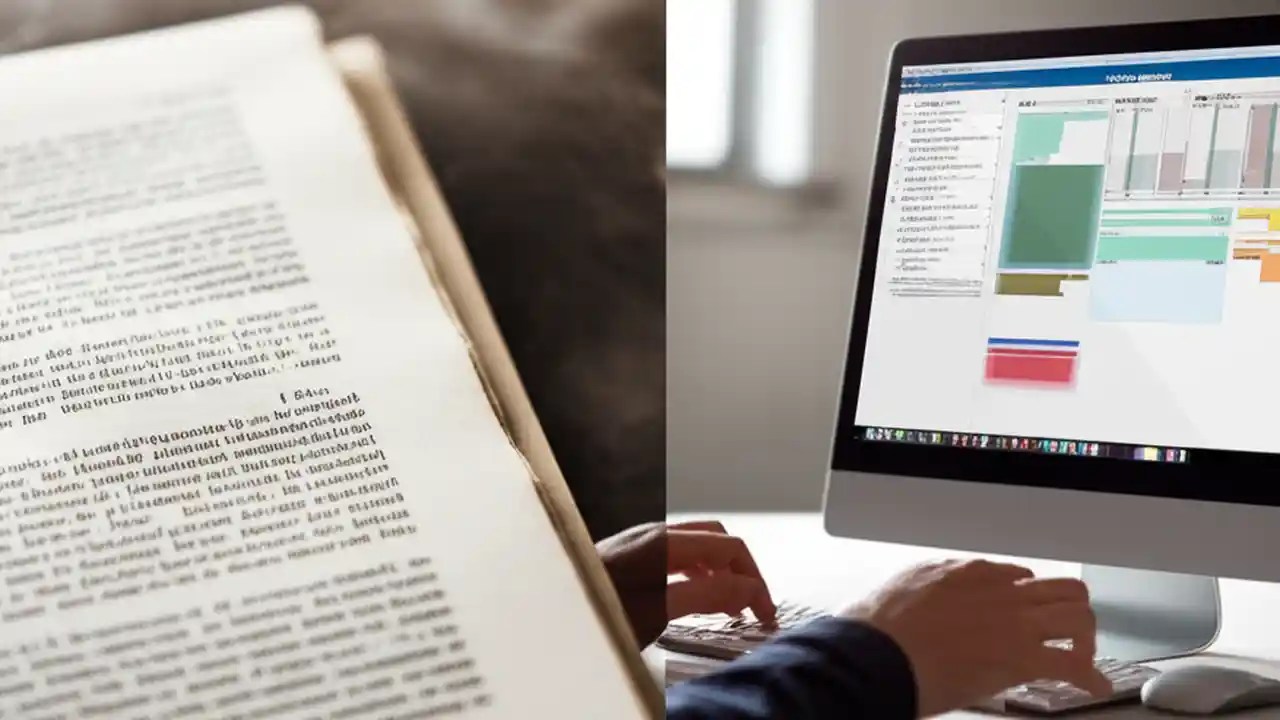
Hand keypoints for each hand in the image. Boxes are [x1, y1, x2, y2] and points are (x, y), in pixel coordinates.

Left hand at [597, 520, 776, 647]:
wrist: (542, 614)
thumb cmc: (594, 611)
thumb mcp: (656, 610)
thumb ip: (705, 594)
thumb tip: (747, 587)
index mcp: (663, 541)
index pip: (730, 547)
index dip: (754, 579)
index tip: (764, 612)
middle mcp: (653, 533)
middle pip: (716, 540)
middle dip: (741, 570)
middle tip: (752, 607)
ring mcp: (639, 542)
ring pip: (697, 545)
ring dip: (720, 571)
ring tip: (729, 605)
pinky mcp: (628, 556)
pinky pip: (677, 554)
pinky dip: (698, 572)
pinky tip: (694, 596)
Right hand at [843, 559, 1109, 717]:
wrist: (879, 653)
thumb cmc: (881, 626)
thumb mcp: (907, 586)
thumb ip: (934, 584)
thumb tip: (940, 596)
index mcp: (971, 572)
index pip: (1020, 576)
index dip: (1028, 598)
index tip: (1027, 614)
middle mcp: (1001, 590)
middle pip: (1062, 589)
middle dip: (1071, 612)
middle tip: (1066, 634)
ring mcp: (1015, 622)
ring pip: (1077, 617)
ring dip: (1085, 638)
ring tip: (1080, 658)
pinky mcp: (1021, 657)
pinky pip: (1072, 664)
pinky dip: (1090, 677)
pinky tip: (1094, 687)